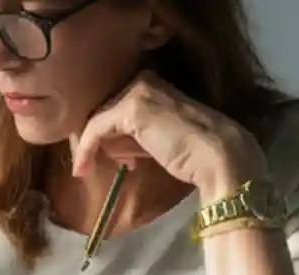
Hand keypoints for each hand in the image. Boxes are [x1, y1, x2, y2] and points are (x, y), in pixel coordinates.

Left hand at [70, 71, 268, 201]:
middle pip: (99, 109)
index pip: (111, 104)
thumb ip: (135, 135)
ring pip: (94, 120)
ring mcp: (136, 91)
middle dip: (93, 140)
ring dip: (89, 147)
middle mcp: (142, 80)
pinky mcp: (130, 109)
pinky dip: (84, 151)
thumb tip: (110, 146)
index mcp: (151, 83)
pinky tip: (82, 169)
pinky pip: (94, 130)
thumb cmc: (192, 154)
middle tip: (91, 165)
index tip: (108, 158)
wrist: (217, 157)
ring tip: (91, 169)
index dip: (102, 133)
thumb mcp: (156, 138)